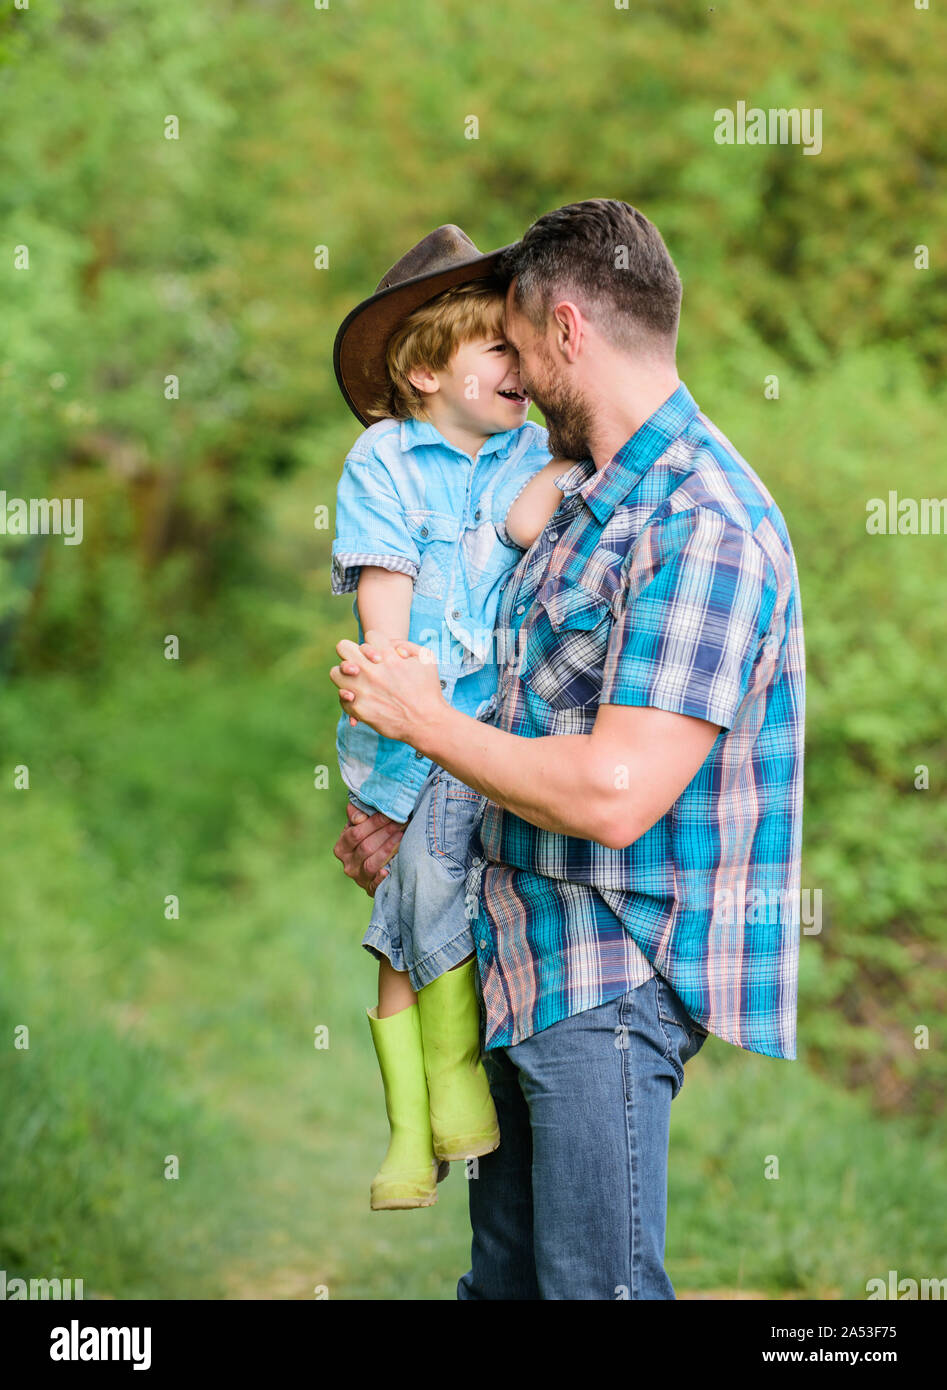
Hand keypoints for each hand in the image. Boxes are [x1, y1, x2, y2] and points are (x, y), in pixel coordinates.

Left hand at [329, 629, 446, 745]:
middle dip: (351, 652)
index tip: (380, 656)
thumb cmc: (428, 689)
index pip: (370, 637)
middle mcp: (371, 670)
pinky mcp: (358, 708)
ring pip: (336, 672)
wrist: (426, 721)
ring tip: (355, 681)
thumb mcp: (427, 658)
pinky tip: (358, 698)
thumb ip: (407, 645)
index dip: (375, 644)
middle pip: (343, 648)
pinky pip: (342, 696)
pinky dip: (348, 697)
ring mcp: (362, 689)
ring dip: (344, 674)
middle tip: (359, 664)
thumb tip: (391, 647)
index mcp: (387, 655)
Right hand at [333, 800, 406, 896]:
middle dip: (385, 833)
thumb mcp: (362, 825)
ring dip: (388, 849)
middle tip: (401, 822)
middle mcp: (347, 864)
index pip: (355, 833)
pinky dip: (380, 878)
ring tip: (402, 836)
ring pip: (371, 864)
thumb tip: (359, 818)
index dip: (373, 823)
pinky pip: (374, 884)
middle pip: (365, 847)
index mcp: (342, 847)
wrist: (378, 863)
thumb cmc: (371, 838)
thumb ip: (357, 814)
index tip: (389, 814)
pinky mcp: (370, 889)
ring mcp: (359, 878)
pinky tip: (388, 871)